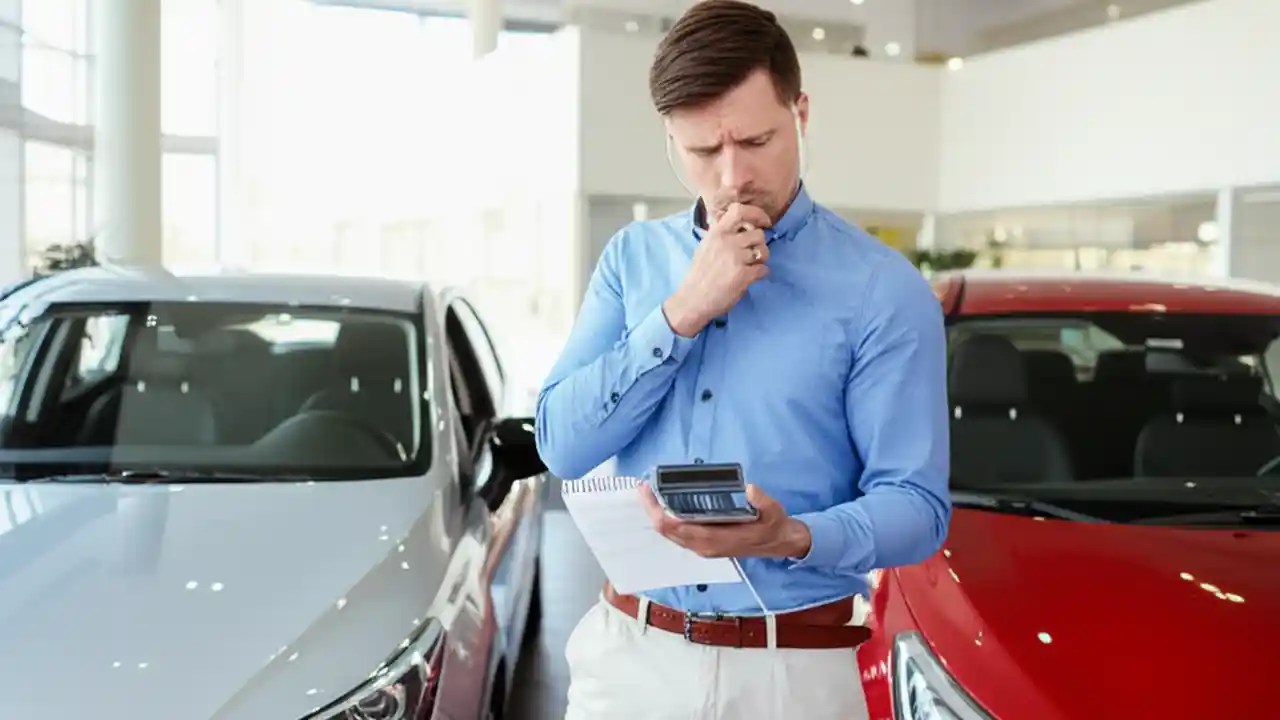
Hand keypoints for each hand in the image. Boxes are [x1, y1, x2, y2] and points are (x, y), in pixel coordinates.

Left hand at [639, 483, 811, 559]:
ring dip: (657, 515)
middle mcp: (704, 546)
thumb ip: (762, 501)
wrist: (780, 543)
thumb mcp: (773, 511)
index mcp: (715, 539)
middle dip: (652, 510)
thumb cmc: (773, 526)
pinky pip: (678, 535)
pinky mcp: (704, 545)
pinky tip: (664, 506)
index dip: (659, 510)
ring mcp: (703, 547)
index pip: (677, 527)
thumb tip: (750, 489)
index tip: (649, 490)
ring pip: (670, 535)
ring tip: (649, 494)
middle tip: (644, 487)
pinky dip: (667, 521)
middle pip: (667, 531)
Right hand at [663, 203, 771, 336]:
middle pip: (758, 234)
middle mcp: (727, 242)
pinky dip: (761, 274)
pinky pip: (764, 269)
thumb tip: (739, 224)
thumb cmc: (699, 275)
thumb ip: (721, 235)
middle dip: (760, 244)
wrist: (693, 300)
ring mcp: (736, 258)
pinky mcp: (743, 275)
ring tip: (751, 266)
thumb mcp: (705, 246)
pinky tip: (752, 278)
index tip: (763, 222)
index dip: (757, 214)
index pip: (740, 210)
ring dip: (762, 259)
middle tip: (753, 253)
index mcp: (717, 233)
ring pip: (764, 251)